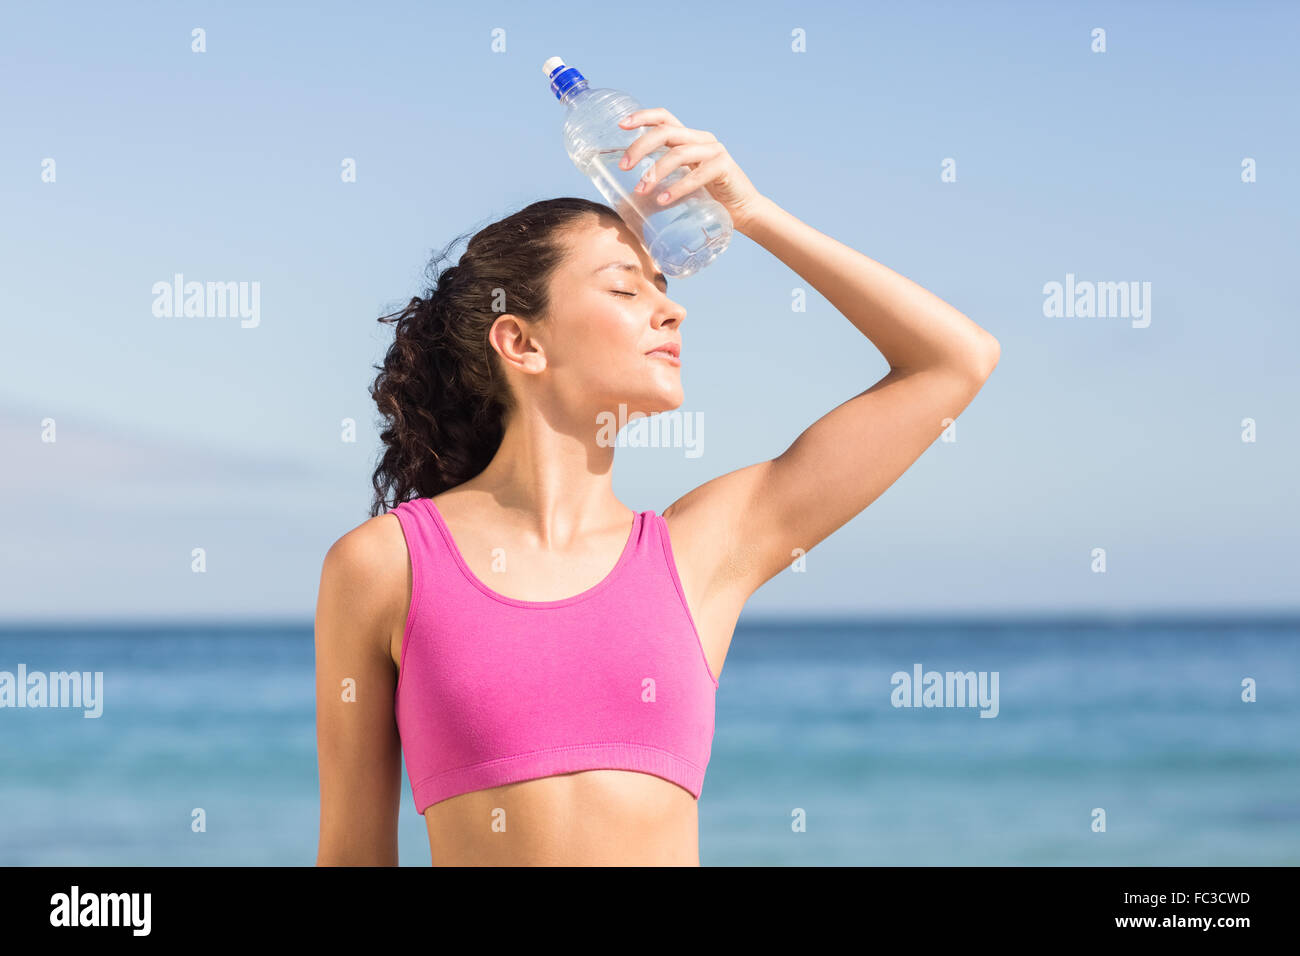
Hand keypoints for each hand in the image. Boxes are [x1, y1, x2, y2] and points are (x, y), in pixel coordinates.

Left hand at [617, 108, 765, 232]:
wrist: (745, 212)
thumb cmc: (709, 200)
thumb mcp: (682, 183)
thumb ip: (664, 179)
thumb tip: (627, 193)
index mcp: (689, 139)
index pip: (664, 118)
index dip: (643, 117)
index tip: (621, 125)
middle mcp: (701, 139)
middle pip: (665, 132)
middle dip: (640, 147)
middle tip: (623, 166)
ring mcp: (714, 152)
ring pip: (678, 153)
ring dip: (655, 172)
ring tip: (641, 190)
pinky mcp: (724, 168)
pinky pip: (697, 175)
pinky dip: (678, 188)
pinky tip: (663, 200)